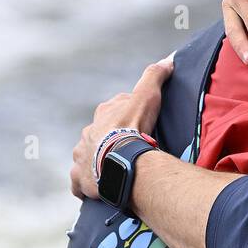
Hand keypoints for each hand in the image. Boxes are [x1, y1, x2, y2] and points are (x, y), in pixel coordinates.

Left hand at [70, 58, 173, 200]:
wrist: (121, 160)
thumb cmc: (135, 127)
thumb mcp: (147, 95)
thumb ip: (155, 76)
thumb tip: (168, 60)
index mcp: (102, 115)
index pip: (114, 110)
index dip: (127, 115)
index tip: (140, 122)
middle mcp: (86, 134)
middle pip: (98, 134)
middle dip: (109, 140)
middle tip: (129, 148)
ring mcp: (81, 158)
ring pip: (86, 157)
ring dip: (96, 161)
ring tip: (113, 169)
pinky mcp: (80, 179)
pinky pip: (78, 183)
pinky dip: (85, 185)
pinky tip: (96, 188)